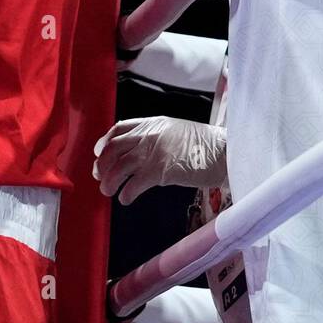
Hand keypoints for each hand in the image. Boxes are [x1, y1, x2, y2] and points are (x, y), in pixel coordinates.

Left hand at [92, 116, 226, 204]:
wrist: (223, 153)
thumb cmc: (204, 146)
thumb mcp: (177, 131)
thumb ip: (157, 136)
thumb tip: (139, 151)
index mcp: (153, 123)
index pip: (119, 129)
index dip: (105, 142)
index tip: (99, 154)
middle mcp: (149, 134)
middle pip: (113, 148)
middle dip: (102, 164)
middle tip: (100, 177)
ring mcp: (153, 152)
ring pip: (119, 167)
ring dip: (109, 182)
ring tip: (108, 192)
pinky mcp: (160, 171)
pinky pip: (133, 184)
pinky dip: (126, 194)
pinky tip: (126, 199)